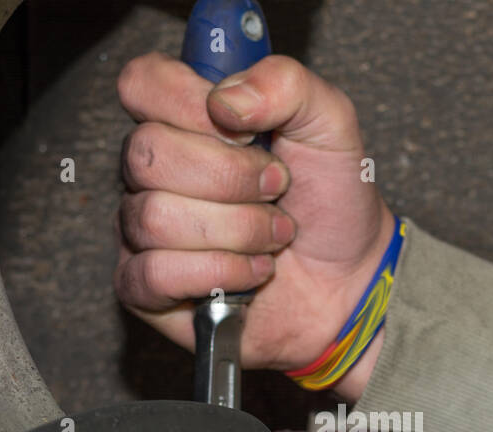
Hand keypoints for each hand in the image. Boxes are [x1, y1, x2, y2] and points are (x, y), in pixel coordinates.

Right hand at [114, 52, 394, 401]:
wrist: (348, 279)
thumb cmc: (330, 202)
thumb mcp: (330, 123)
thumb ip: (286, 83)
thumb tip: (226, 100)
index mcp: (184, 118)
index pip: (143, 84)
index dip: (189, 104)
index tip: (247, 129)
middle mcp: (155, 171)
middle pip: (146, 153)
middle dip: (230, 178)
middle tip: (277, 189)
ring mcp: (143, 229)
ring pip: (155, 218)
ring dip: (237, 230)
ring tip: (274, 236)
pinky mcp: (145, 286)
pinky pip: (154, 273)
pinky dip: (220, 273)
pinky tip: (251, 272)